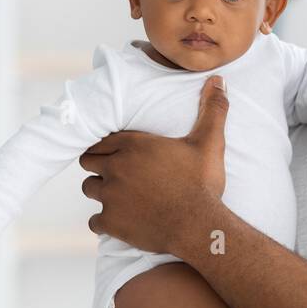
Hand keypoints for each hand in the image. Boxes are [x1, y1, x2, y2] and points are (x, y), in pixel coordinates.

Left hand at [80, 75, 228, 255]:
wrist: (199, 226)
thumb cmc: (203, 183)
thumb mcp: (209, 143)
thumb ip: (212, 110)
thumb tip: (218, 80)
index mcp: (134, 145)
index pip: (101, 139)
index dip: (108, 146)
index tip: (118, 153)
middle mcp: (116, 167)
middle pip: (88, 160)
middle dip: (100, 165)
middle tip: (117, 173)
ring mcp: (110, 196)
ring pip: (89, 188)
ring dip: (100, 191)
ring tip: (117, 195)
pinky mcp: (111, 222)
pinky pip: (94, 221)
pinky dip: (104, 222)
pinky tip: (120, 221)